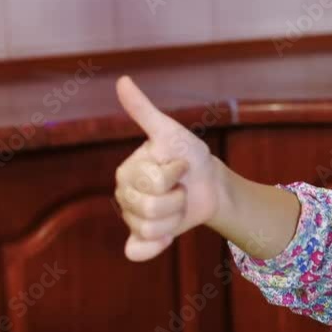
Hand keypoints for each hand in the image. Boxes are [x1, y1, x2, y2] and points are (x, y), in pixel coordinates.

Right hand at [114, 76, 224, 260]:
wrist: (209, 185)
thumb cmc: (191, 156)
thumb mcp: (171, 133)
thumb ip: (144, 111)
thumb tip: (122, 80)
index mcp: (125, 173)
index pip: (152, 182)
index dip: (174, 175)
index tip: (179, 166)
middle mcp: (124, 196)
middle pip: (151, 209)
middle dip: (177, 198)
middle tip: (181, 188)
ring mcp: (132, 218)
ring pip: (152, 229)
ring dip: (176, 217)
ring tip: (179, 203)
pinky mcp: (143, 238)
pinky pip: (137, 251)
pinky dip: (152, 247)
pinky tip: (167, 236)